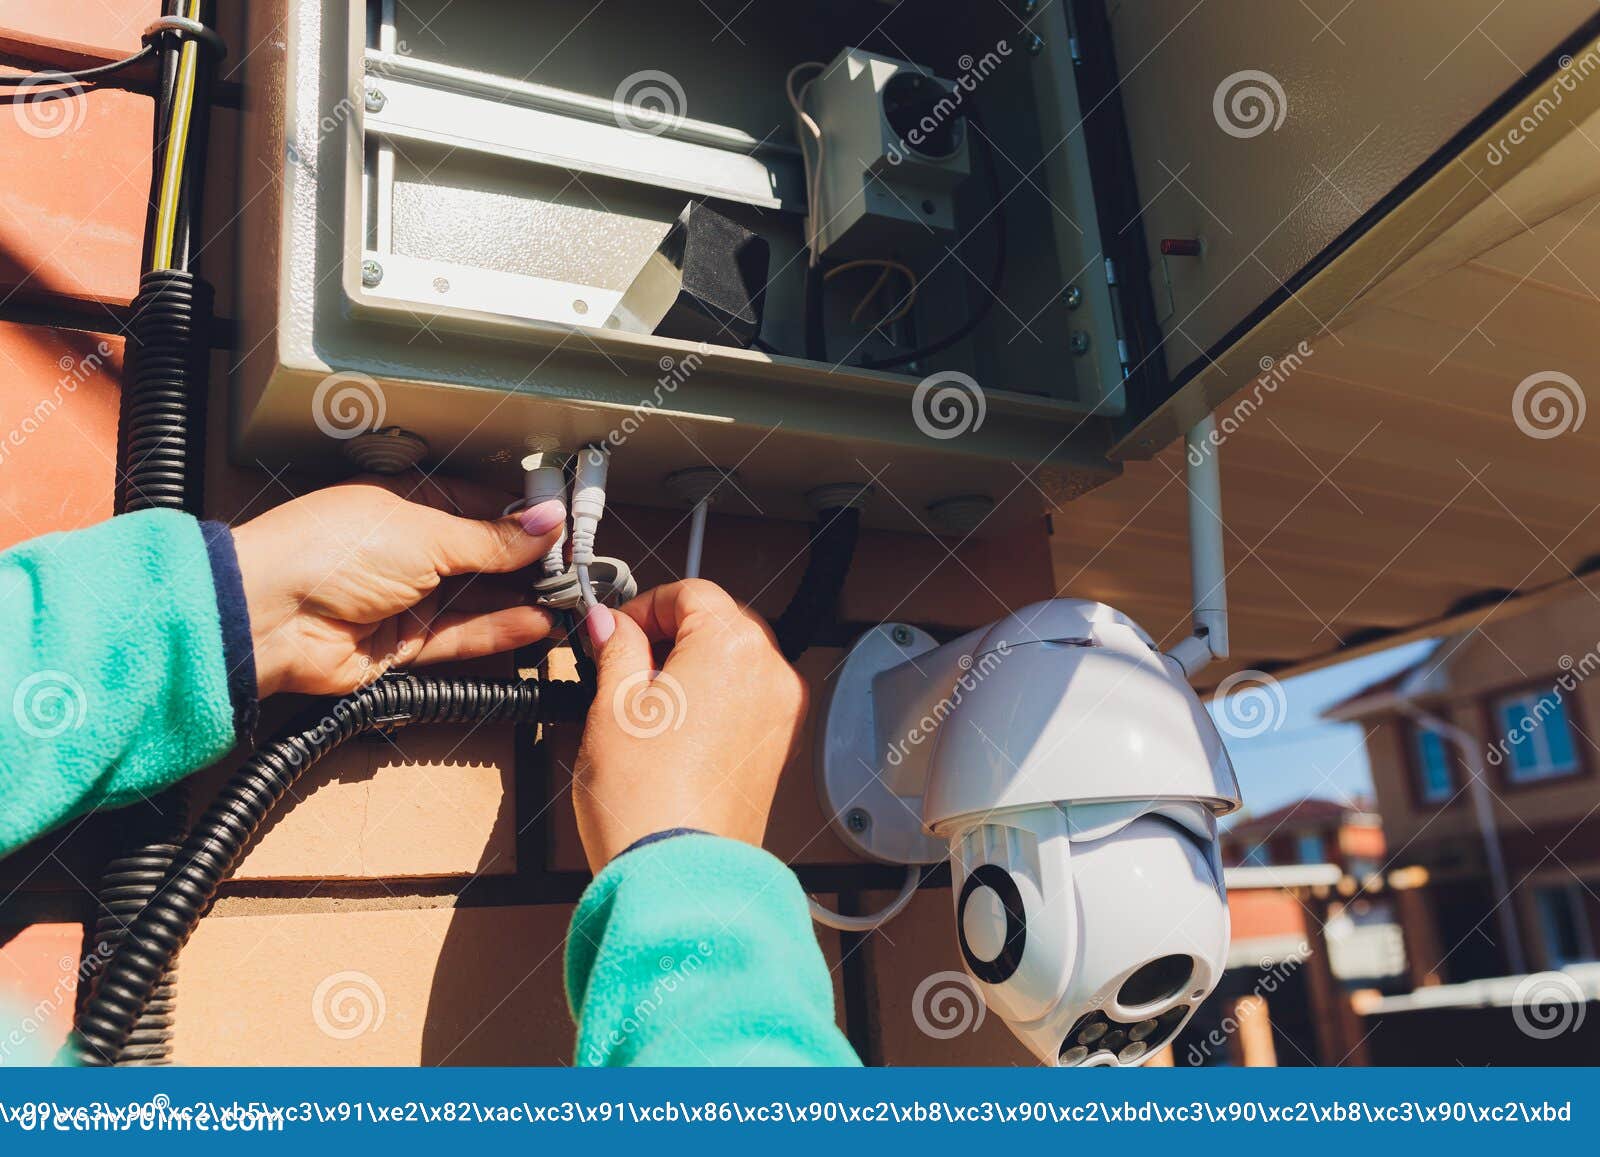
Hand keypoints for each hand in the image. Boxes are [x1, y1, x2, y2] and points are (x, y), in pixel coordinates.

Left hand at [230, 474, 566, 696]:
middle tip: (579, 570)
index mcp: (408, 502)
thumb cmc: (329, 549)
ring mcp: (405, 597)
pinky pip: (460, 636)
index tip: (567, 528)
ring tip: (568, 600)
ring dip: (521, 599)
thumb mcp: (427, 533)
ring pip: (476, 598)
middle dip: (530, 563)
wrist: (268, 615)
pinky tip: (535, 624)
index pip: (481, 506)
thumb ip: (493, 539)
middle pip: (483, 555)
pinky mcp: (401, 645)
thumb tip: (545, 524)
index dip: (525, 517)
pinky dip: (498, 631)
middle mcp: (407, 548)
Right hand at [573, 580, 808, 870]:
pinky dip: (713, 700)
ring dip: (692, 667)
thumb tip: (608, 625)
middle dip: (671, 635)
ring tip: (643, 703)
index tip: (615, 629)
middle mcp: (770, 673)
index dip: (645, 605)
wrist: (677, 875)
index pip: (691, 593)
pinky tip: (671, 730)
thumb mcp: (612, 706)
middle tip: (623, 662)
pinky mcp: (777, 749)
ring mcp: (780, 713)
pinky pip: (746, 701)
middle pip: (720, 624)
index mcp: (733, 646)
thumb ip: (615, 650)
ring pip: (734, 663)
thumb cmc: (647, 800)